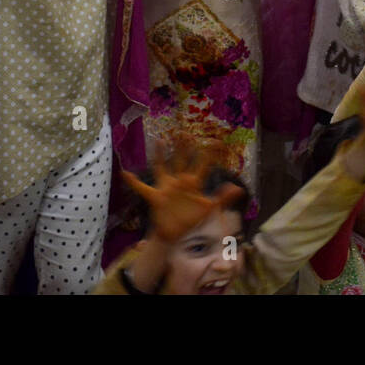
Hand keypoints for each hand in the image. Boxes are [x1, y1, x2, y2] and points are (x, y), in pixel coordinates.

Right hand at [121, 138, 243, 241]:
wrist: (176, 234)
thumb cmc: (191, 219)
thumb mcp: (209, 209)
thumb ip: (223, 198)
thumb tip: (238, 188)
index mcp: (194, 183)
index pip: (203, 164)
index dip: (209, 153)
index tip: (215, 140)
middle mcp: (179, 181)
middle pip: (181, 160)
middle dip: (182, 147)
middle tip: (184, 131)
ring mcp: (167, 188)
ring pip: (162, 167)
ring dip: (160, 155)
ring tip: (159, 139)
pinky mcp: (156, 197)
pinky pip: (142, 188)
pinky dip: (133, 182)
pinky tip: (125, 173)